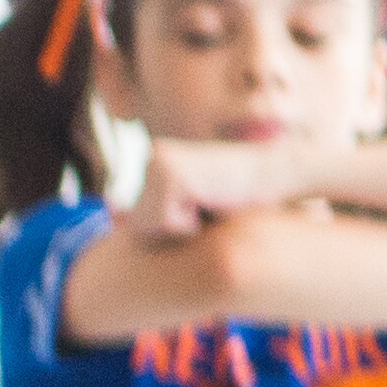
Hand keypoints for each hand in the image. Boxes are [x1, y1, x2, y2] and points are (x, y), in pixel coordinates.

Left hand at [124, 137, 305, 241]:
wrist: (274, 177)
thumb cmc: (241, 197)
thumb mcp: (192, 209)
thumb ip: (153, 212)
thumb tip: (112, 212)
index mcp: (155, 161)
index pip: (139, 222)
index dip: (172, 229)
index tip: (202, 208)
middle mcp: (153, 157)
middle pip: (139, 226)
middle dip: (174, 229)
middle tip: (208, 206)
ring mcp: (160, 162)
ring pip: (150, 227)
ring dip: (183, 228)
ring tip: (210, 203)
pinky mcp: (172, 173)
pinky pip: (165, 223)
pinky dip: (189, 225)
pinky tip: (211, 202)